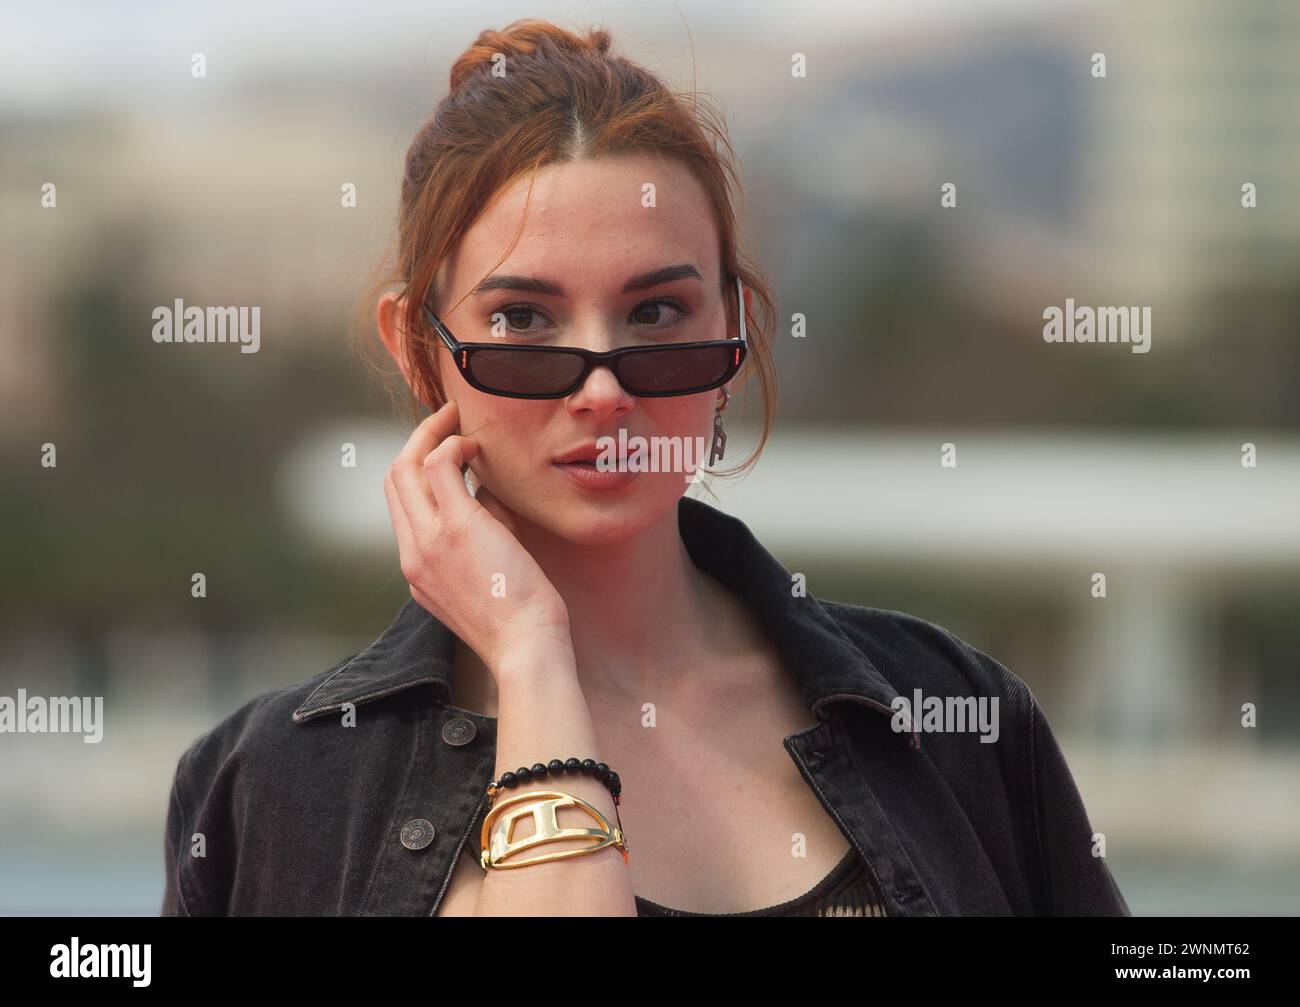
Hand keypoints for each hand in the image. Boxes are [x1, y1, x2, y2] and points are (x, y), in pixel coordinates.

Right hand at [383, 400, 570, 677]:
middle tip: (446, 419)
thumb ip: (481, 528)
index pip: (401, 504)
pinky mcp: (455, 528)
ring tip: (461, 422)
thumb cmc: (521, 616)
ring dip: (433, 434)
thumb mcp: (488, 569)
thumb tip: (488, 487)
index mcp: (418, 569)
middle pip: (392, 480)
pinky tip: (477, 446)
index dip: (417, 468)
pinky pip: (439, 465)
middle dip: (416, 440)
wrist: (526, 647)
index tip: (444, 449)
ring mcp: (428, 540)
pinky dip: (454, 444)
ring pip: (405, 467)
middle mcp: (412, 554)